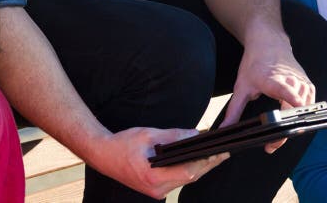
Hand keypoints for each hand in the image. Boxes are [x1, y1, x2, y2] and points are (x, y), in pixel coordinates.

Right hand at [88, 126, 228, 199]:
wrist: (103, 154)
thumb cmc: (122, 143)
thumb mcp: (148, 134)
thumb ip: (173, 136)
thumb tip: (195, 134)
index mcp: (153, 177)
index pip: (187, 172)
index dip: (204, 162)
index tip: (218, 152)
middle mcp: (156, 189)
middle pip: (189, 178)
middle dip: (207, 165)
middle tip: (224, 154)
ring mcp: (156, 192)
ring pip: (184, 180)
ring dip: (199, 168)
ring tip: (214, 155)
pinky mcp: (155, 189)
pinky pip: (176, 180)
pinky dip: (187, 170)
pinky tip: (196, 160)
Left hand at [221, 29, 314, 152]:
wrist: (269, 42)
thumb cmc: (254, 63)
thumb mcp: (241, 87)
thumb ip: (234, 111)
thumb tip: (225, 130)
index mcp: (273, 80)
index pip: (286, 92)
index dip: (291, 103)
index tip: (294, 116)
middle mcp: (292, 81)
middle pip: (294, 111)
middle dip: (284, 132)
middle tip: (271, 146)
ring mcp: (302, 83)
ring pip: (303, 112)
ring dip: (293, 126)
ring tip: (278, 136)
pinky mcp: (308, 85)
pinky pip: (309, 106)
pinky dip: (301, 116)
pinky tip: (289, 121)